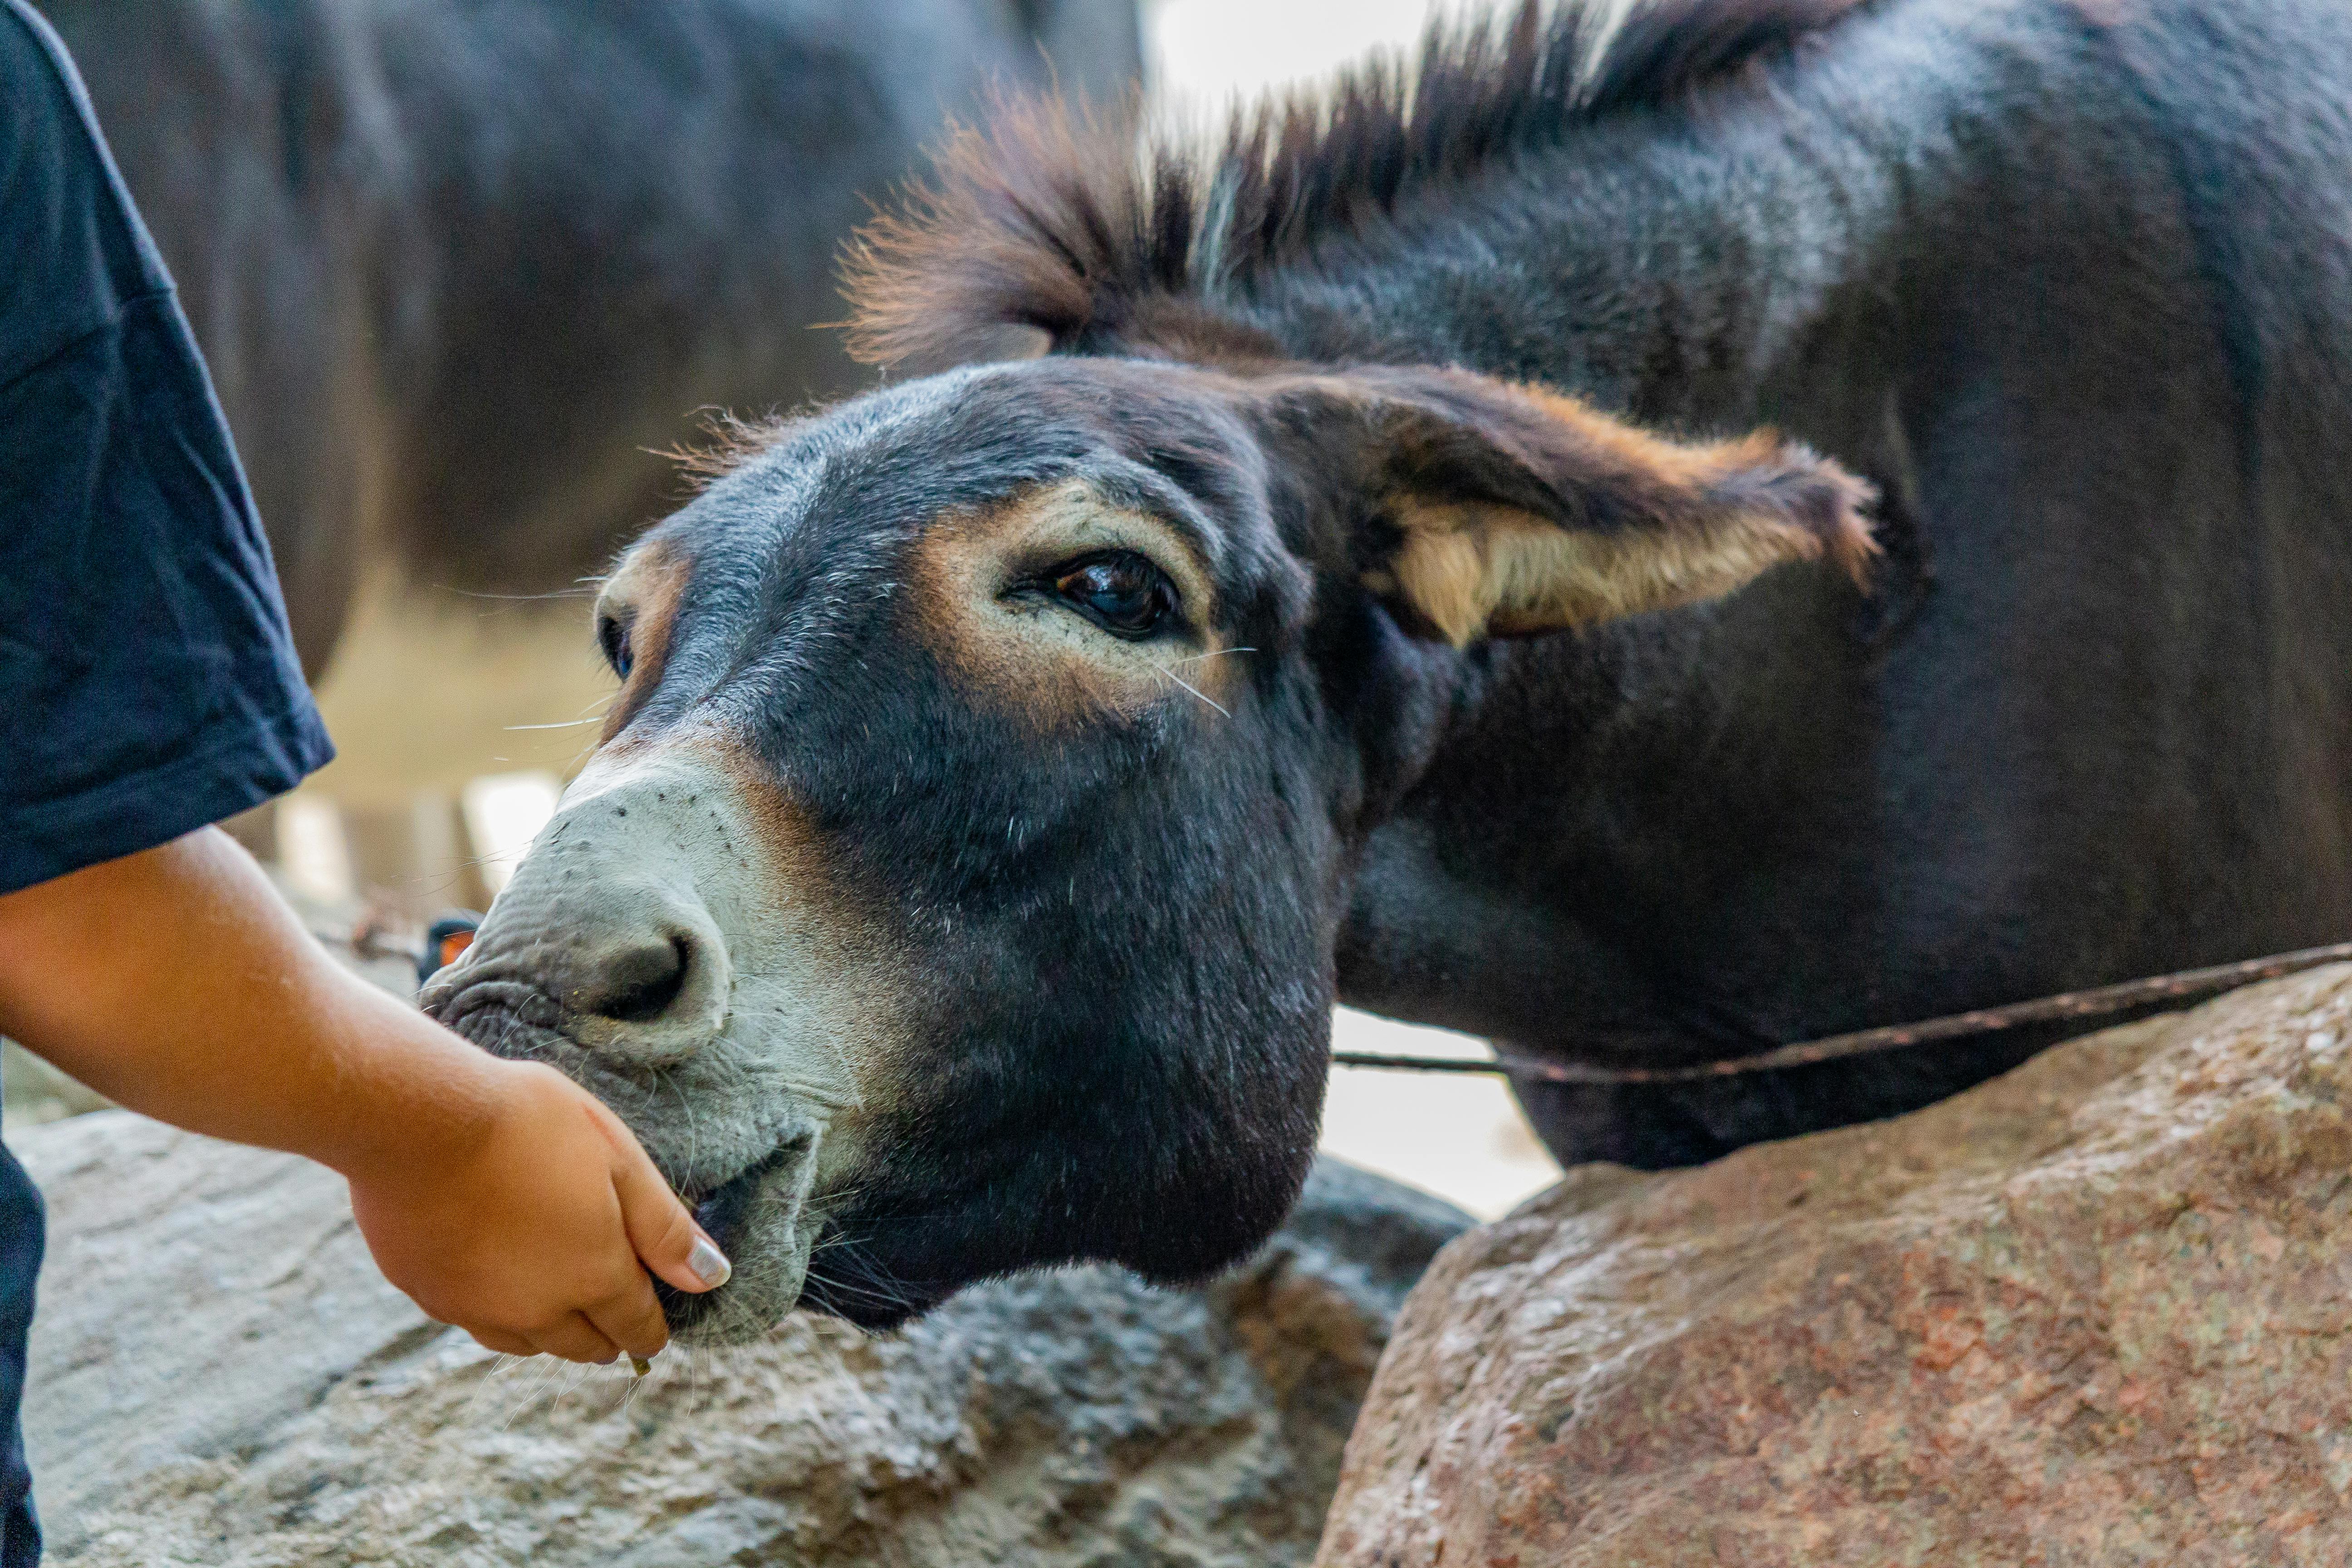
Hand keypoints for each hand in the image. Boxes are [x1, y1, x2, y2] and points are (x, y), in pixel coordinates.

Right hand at [345, 1057, 727, 1363]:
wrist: (415, 1118)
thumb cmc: (527, 1123)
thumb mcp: (617, 1158)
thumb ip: (664, 1227)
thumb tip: (712, 1278)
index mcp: (594, 1276)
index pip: (635, 1325)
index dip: (652, 1328)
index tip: (657, 1327)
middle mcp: (537, 1309)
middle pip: (584, 1346)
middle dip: (607, 1334)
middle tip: (614, 1317)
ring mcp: (478, 1309)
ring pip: (530, 1344)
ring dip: (554, 1331)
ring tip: (562, 1305)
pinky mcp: (429, 1296)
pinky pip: (479, 1325)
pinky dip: (501, 1316)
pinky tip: (501, 1286)